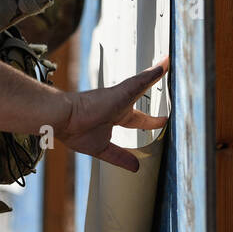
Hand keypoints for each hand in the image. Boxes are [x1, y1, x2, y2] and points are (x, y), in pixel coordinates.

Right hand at [56, 56, 169, 170]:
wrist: (62, 119)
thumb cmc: (74, 130)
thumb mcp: (103, 149)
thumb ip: (120, 157)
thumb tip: (135, 168)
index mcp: (113, 118)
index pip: (136, 120)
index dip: (148, 122)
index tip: (160, 123)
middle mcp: (117, 105)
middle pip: (141, 98)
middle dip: (155, 91)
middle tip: (169, 86)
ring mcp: (119, 97)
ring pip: (142, 83)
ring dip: (155, 73)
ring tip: (168, 63)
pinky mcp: (120, 91)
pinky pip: (141, 79)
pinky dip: (153, 72)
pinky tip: (166, 64)